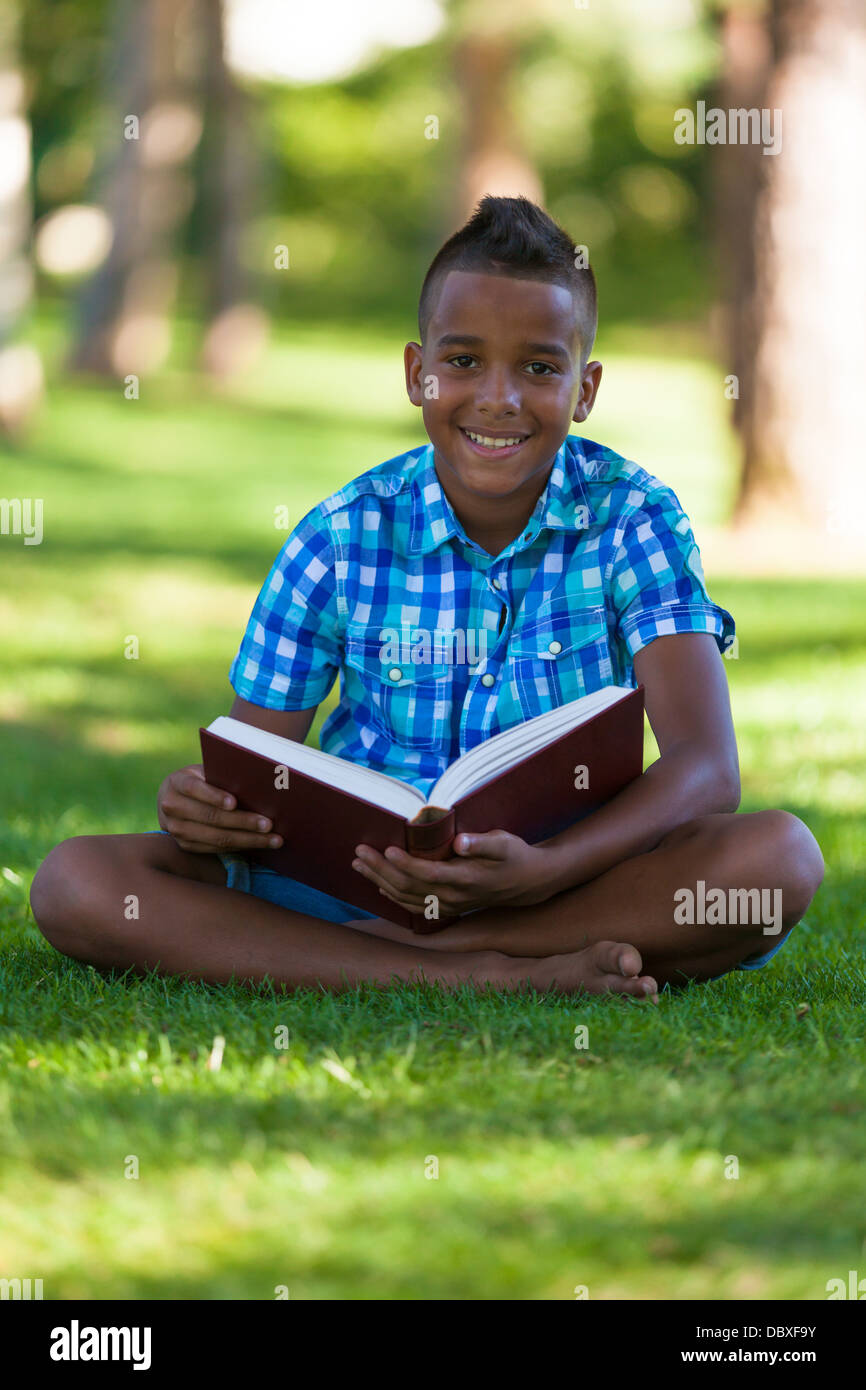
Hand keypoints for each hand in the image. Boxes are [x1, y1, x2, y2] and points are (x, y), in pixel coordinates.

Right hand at [157, 763, 282, 854]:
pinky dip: (241, 847)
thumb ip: (222, 777)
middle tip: (269, 824)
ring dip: (248, 840)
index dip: (214, 796)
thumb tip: (259, 781)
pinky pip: (216, 849)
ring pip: (216, 838)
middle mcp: (172, 807)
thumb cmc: (200, 781)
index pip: (195, 788)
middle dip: (243, 822)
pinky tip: (260, 844)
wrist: (173, 800)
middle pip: (210, 817)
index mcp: (177, 783)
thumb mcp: (204, 772)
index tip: (235, 802)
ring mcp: (176, 829)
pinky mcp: (185, 846)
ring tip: (273, 839)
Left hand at [352, 829, 555, 916]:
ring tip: (359, 865)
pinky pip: (415, 907)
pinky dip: (394, 897)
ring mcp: (450, 905)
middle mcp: (453, 897)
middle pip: (408, 887)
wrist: (528, 882)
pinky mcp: (448, 907)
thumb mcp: (504, 843)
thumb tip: (460, 842)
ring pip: (407, 898)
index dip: (404, 863)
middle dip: (380, 869)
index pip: (426, 874)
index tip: (386, 848)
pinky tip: (380, 887)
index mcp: (465, 879)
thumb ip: (481, 843)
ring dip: (380, 882)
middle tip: (359, 852)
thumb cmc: (514, 856)